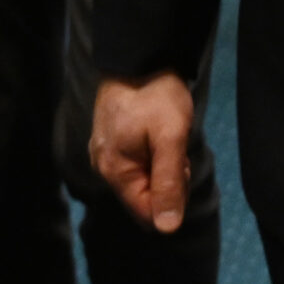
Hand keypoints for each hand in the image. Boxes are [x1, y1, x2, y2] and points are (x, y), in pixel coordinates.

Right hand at [92, 72, 194, 231]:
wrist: (142, 54)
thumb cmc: (157, 94)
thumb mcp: (171, 138)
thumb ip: (169, 182)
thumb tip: (167, 229)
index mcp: (113, 169)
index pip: (146, 213)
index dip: (172, 199)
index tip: (180, 167)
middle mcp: (104, 165)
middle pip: (145, 197)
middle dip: (168, 180)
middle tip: (175, 147)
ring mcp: (107, 152)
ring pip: (144, 179)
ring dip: (163, 166)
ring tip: (167, 135)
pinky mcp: (114, 140)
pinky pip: (139, 163)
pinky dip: (155, 154)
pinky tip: (160, 132)